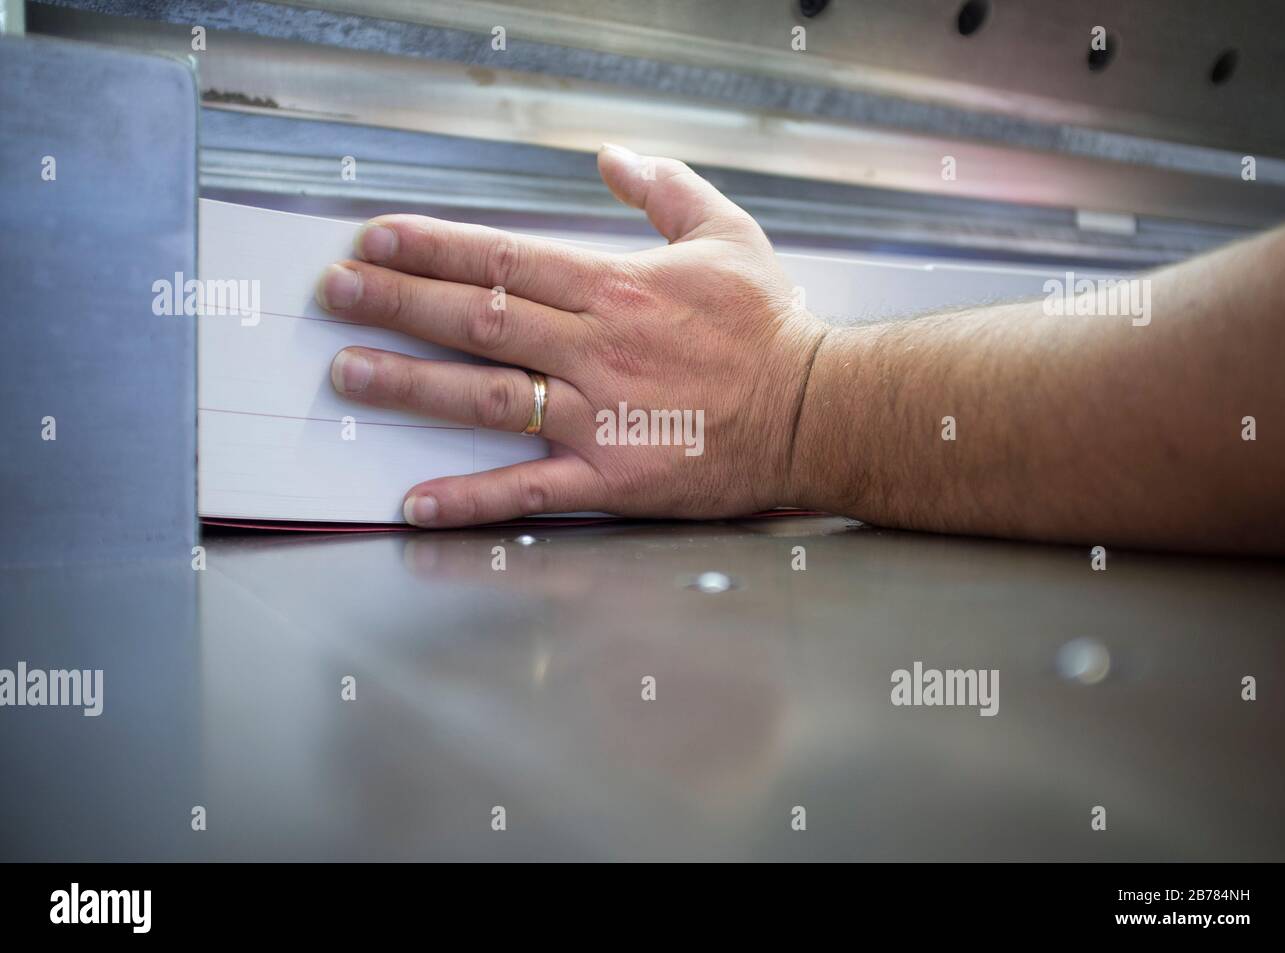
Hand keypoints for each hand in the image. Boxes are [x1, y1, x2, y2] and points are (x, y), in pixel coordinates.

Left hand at [316, 144, 829, 526]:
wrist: (815, 413)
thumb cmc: (770, 327)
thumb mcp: (727, 233)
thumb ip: (663, 188)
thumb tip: (609, 156)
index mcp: (618, 287)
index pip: (505, 259)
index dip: (433, 247)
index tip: (376, 240)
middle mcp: (598, 348)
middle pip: (480, 319)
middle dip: (398, 302)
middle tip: (334, 291)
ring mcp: (601, 416)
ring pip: (489, 396)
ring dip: (412, 385)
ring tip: (348, 373)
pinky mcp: (613, 479)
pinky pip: (530, 490)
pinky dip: (471, 498)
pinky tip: (416, 502)